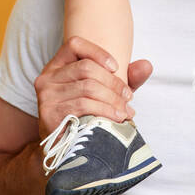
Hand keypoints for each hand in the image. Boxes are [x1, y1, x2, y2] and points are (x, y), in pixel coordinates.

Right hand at [33, 36, 152, 139]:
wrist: (64, 149)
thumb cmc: (85, 115)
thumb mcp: (105, 93)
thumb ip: (126, 78)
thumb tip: (147, 65)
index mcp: (57, 66)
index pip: (74, 44)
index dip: (97, 52)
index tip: (116, 67)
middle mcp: (47, 77)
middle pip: (86, 68)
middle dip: (113, 83)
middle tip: (128, 97)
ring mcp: (47, 96)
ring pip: (88, 88)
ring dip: (113, 100)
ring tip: (125, 111)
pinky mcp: (50, 114)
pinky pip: (84, 106)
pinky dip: (106, 111)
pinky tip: (115, 118)